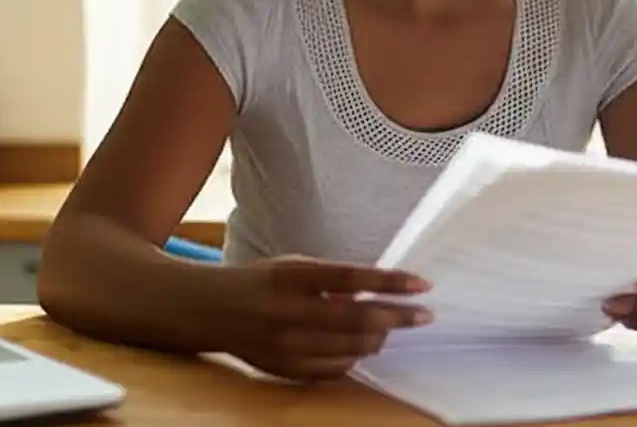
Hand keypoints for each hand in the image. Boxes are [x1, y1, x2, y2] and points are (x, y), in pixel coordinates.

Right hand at [218, 256, 432, 381]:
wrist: (212, 311)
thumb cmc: (262, 281)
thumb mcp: (294, 267)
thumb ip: (332, 279)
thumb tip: (380, 292)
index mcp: (292, 276)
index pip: (352, 278)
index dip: (390, 282)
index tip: (423, 284)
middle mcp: (289, 312)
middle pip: (358, 318)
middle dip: (398, 317)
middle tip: (424, 314)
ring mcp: (287, 346)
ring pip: (352, 348)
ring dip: (379, 336)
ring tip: (387, 326)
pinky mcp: (286, 370)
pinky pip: (336, 369)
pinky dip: (354, 356)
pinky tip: (358, 344)